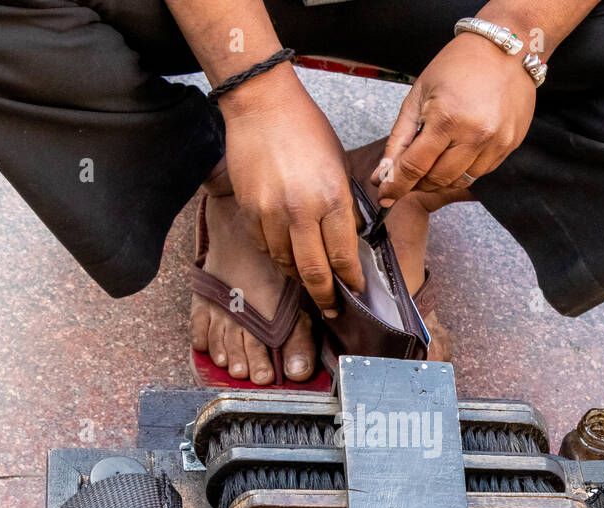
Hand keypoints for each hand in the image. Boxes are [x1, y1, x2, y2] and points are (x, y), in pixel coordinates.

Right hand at [217, 65, 362, 314]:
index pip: (343, 256)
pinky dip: (276, 255)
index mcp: (332, 197)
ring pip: (286, 263)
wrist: (262, 104)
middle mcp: (302, 210)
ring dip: (299, 276)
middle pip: (314, 272)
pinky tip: (285, 253)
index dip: (350, 280)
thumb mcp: (339, 165)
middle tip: (332, 308)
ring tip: (309, 279)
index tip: (354, 290)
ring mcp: (271, 213)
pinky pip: (264, 247)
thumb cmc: (306, 129)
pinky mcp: (249, 210)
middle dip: (325, 296)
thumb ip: (344, 205)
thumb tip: (349, 239)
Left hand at [375, 32, 535, 203]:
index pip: (414, 167)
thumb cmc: (457, 65)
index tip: (385, 195)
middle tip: (409, 173)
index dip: (396, 185)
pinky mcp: (509, 145)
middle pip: (437, 180)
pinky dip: (463, 168)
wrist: (506, 49)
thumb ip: (399, 139)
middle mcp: (475, 135)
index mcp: (447, 119)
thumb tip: (382, 175)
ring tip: (433, 160)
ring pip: (459, 181)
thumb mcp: (418, 96)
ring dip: (440, 178)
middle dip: (417, 182)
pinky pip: (480, 172)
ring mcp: (496, 142)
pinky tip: (457, 150)